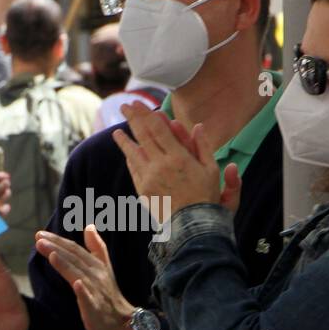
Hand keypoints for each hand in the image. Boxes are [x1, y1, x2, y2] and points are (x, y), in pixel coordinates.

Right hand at [0, 170, 11, 218]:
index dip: (1, 174)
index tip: (5, 175)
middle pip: (4, 184)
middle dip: (6, 183)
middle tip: (6, 183)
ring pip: (7, 194)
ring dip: (6, 193)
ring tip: (5, 193)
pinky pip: (7, 208)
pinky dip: (6, 207)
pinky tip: (3, 206)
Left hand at [36, 227, 135, 329]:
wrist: (123, 323)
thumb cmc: (109, 295)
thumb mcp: (104, 268)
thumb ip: (97, 247)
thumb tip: (90, 226)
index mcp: (96, 266)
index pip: (75, 250)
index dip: (59, 241)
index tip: (40, 234)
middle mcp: (96, 276)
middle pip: (75, 259)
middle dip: (57, 248)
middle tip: (39, 239)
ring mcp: (96, 292)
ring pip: (79, 275)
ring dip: (65, 264)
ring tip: (50, 254)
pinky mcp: (96, 308)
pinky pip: (90, 299)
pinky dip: (84, 291)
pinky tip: (76, 284)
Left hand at [113, 102, 230, 219]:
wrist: (193, 226)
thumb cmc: (207, 198)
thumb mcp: (212, 170)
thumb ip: (204, 147)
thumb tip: (198, 126)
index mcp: (179, 157)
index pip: (158, 129)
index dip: (147, 114)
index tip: (139, 103)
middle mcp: (161, 165)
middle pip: (143, 136)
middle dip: (133, 118)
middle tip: (125, 106)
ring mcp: (149, 178)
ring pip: (133, 152)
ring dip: (124, 139)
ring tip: (116, 131)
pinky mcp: (143, 190)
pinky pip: (134, 169)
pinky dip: (130, 158)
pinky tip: (127, 151)